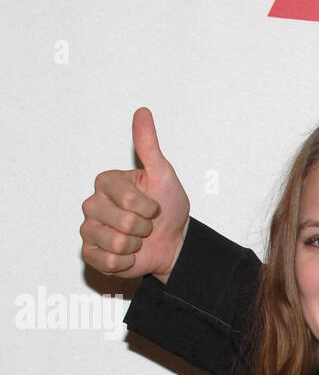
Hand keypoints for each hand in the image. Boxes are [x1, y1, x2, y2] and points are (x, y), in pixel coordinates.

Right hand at [80, 108, 189, 278]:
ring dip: (136, 245)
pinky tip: (129, 254)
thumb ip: (149, 145)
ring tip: (138, 239)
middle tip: (146, 225)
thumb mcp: (162, 175)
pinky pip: (107, 261)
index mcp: (106, 182)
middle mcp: (92, 204)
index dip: (148, 207)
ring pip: (116, 243)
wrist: (173, 242)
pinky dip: (125, 262)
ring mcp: (89, 229)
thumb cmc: (168, 208)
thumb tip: (142, 112)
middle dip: (144, 227)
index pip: (127, 199)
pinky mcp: (91, 254)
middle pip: (122, 223)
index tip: (153, 206)